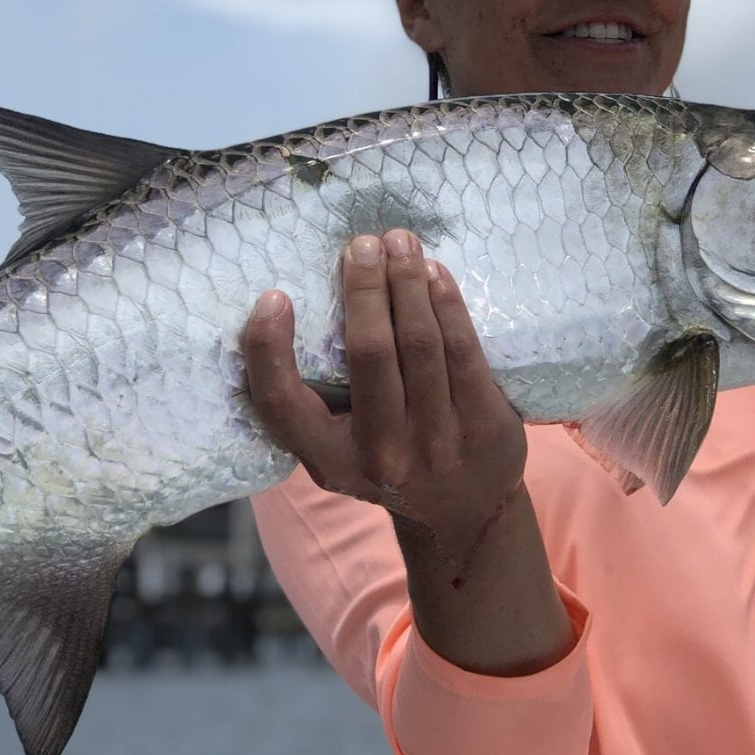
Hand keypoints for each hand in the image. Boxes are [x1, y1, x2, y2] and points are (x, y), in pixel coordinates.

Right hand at [242, 228, 527, 564]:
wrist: (464, 513)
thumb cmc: (386, 460)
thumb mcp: (336, 450)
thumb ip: (313, 400)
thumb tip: (293, 306)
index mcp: (330, 461)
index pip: (283, 405)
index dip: (269, 349)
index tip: (274, 296)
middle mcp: (382, 455)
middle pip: (368, 356)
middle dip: (364, 289)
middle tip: (362, 243)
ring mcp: (438, 442)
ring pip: (419, 345)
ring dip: (407, 283)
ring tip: (400, 242)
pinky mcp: (486, 425)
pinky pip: (463, 351)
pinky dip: (446, 304)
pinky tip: (434, 273)